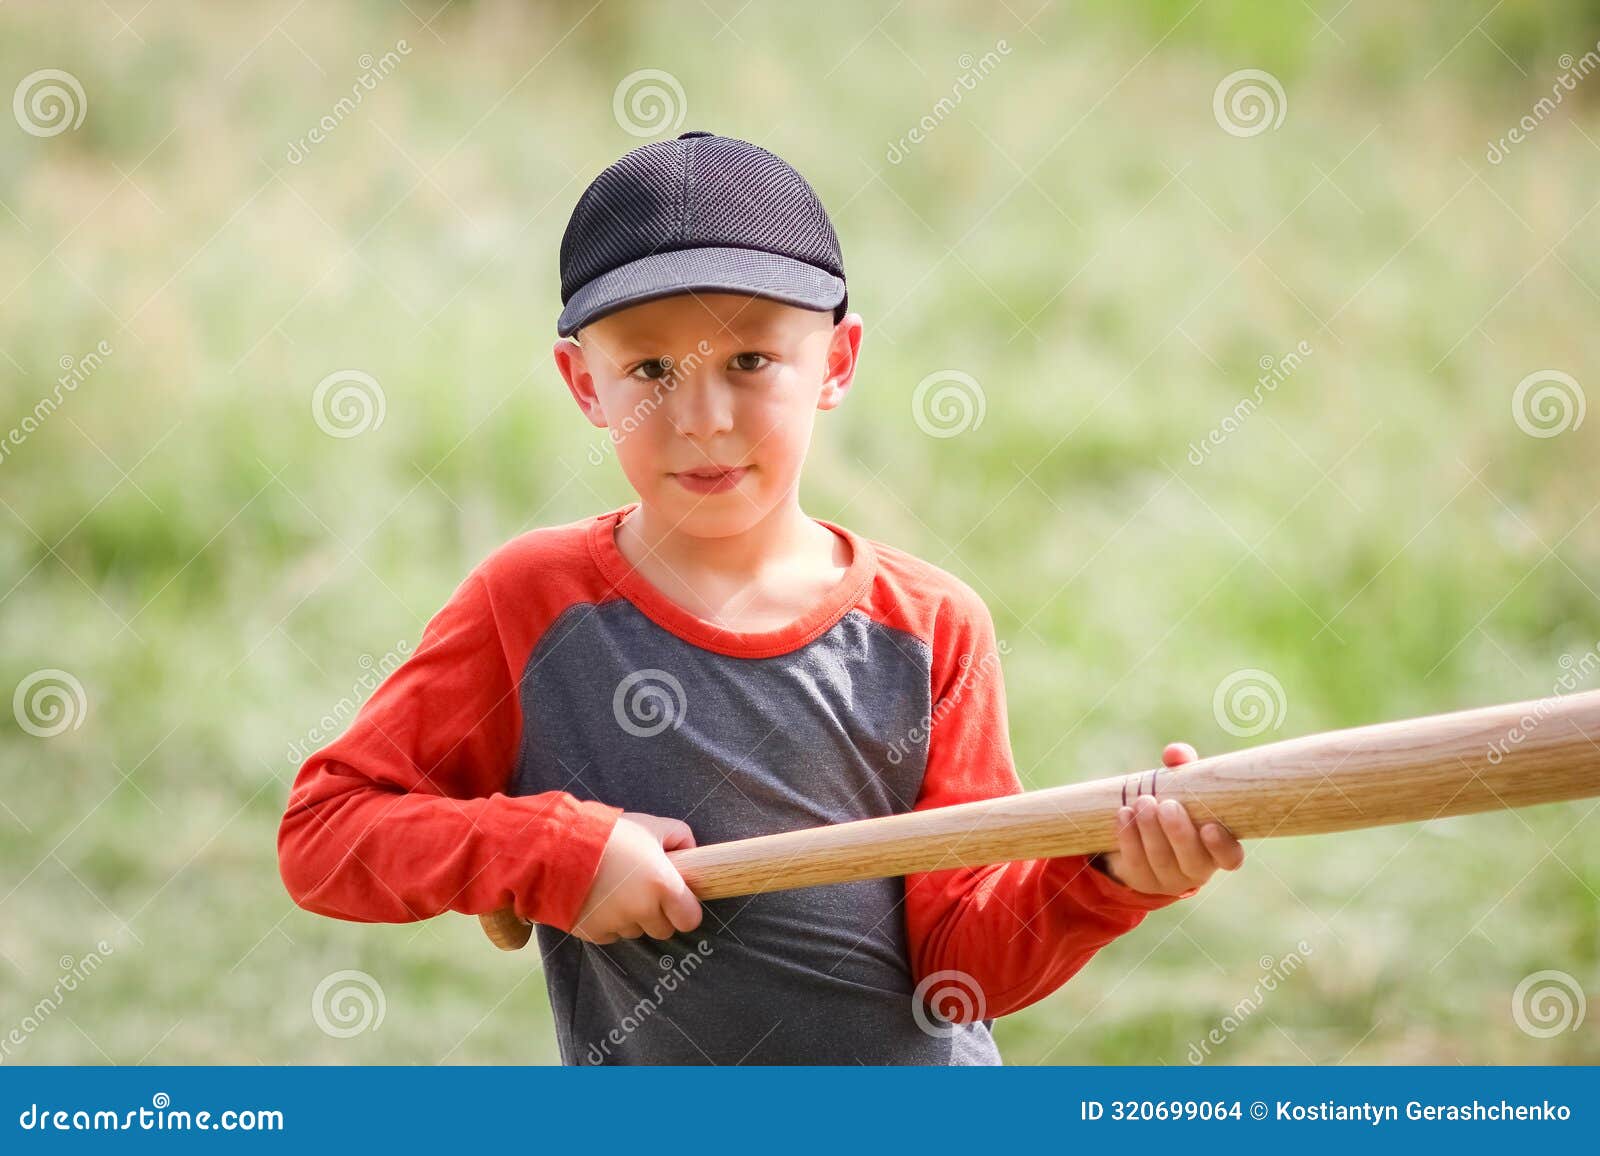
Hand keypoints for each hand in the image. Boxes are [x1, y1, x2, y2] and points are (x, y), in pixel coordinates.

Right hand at [571, 812, 702, 943]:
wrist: (558, 846)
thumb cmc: (609, 834)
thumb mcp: (650, 825)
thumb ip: (679, 836)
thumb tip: (690, 852)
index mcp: (662, 885)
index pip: (690, 920)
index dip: (685, 910)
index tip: (677, 901)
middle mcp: (642, 909)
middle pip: (663, 930)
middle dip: (657, 914)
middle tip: (643, 890)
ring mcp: (617, 923)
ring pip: (635, 931)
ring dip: (631, 917)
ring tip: (616, 889)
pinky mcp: (593, 933)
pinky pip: (610, 935)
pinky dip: (607, 922)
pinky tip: (599, 898)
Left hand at [1093, 743, 1245, 895]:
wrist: (1139, 835)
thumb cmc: (1175, 806)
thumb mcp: (1182, 788)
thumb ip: (1183, 770)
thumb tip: (1175, 753)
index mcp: (1217, 849)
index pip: (1230, 857)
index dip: (1222, 847)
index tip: (1210, 828)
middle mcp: (1197, 870)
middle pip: (1192, 860)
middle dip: (1179, 833)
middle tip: (1167, 805)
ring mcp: (1168, 879)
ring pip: (1161, 861)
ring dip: (1150, 831)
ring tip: (1142, 802)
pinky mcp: (1141, 880)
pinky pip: (1134, 863)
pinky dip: (1128, 837)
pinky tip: (1123, 814)